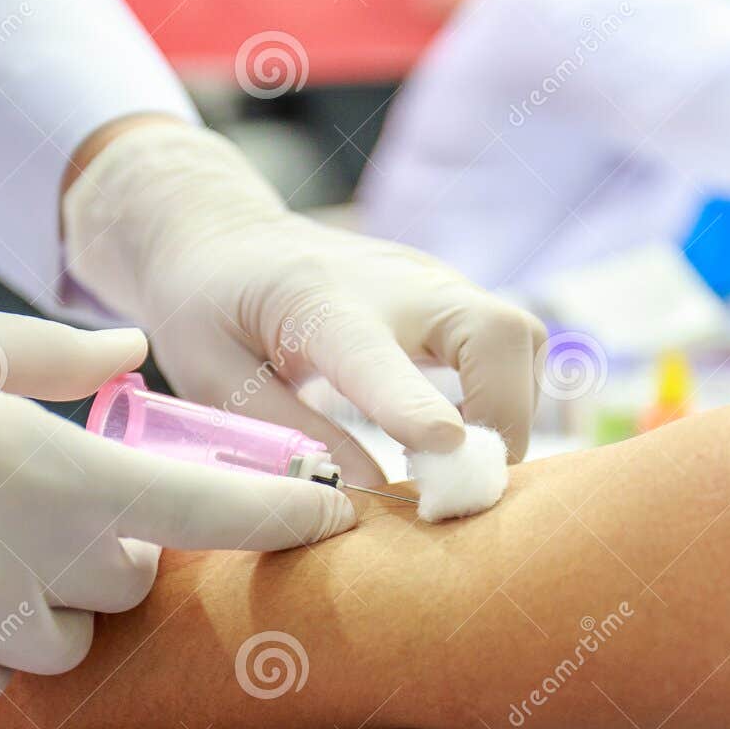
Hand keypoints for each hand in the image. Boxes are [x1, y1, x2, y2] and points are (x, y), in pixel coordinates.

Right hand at [0, 258, 353, 706]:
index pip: (204, 506)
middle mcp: (6, 561)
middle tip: (81, 495)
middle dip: (127, 544)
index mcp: (39, 468)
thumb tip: (131, 355)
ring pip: (64, 643)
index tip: (331, 510)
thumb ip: (63, 360)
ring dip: (61, 599)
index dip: (281, 512)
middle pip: (131, 585)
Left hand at [61, 116, 544, 485]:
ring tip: (457, 464)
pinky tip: (461, 430)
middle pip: (496, 332)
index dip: (416, 403)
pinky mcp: (451, 295)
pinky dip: (505, 397)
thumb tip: (371, 494)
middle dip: (506, 418)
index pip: (378, 354)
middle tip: (463, 483)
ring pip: (520, 339)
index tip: (448, 450)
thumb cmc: (209, 307)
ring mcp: (433, 284)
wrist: (226, 233)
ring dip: (511, 411)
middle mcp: (393, 285)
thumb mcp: (215, 378)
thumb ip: (292, 437)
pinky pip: (512, 346)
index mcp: (316, 304)